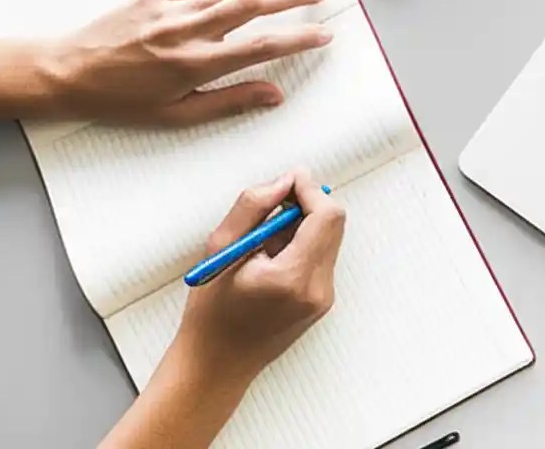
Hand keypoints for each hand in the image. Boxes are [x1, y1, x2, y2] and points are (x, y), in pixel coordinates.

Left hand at [44, 0, 331, 125]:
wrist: (66, 73)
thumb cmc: (119, 101)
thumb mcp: (177, 115)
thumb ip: (230, 101)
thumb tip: (274, 95)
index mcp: (194, 65)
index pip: (260, 46)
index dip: (297, 38)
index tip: (323, 34)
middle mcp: (186, 31)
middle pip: (253, 3)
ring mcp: (170, 8)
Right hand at [99, 170, 344, 447]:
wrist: (217, 364)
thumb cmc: (210, 310)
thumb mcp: (220, 248)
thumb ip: (254, 206)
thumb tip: (286, 181)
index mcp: (292, 277)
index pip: (326, 216)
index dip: (309, 190)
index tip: (288, 180)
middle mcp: (317, 289)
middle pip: (334, 224)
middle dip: (307, 204)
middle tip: (272, 205)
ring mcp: (324, 298)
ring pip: (329, 238)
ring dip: (303, 225)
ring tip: (263, 241)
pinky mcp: (322, 302)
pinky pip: (321, 257)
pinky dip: (302, 245)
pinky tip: (270, 259)